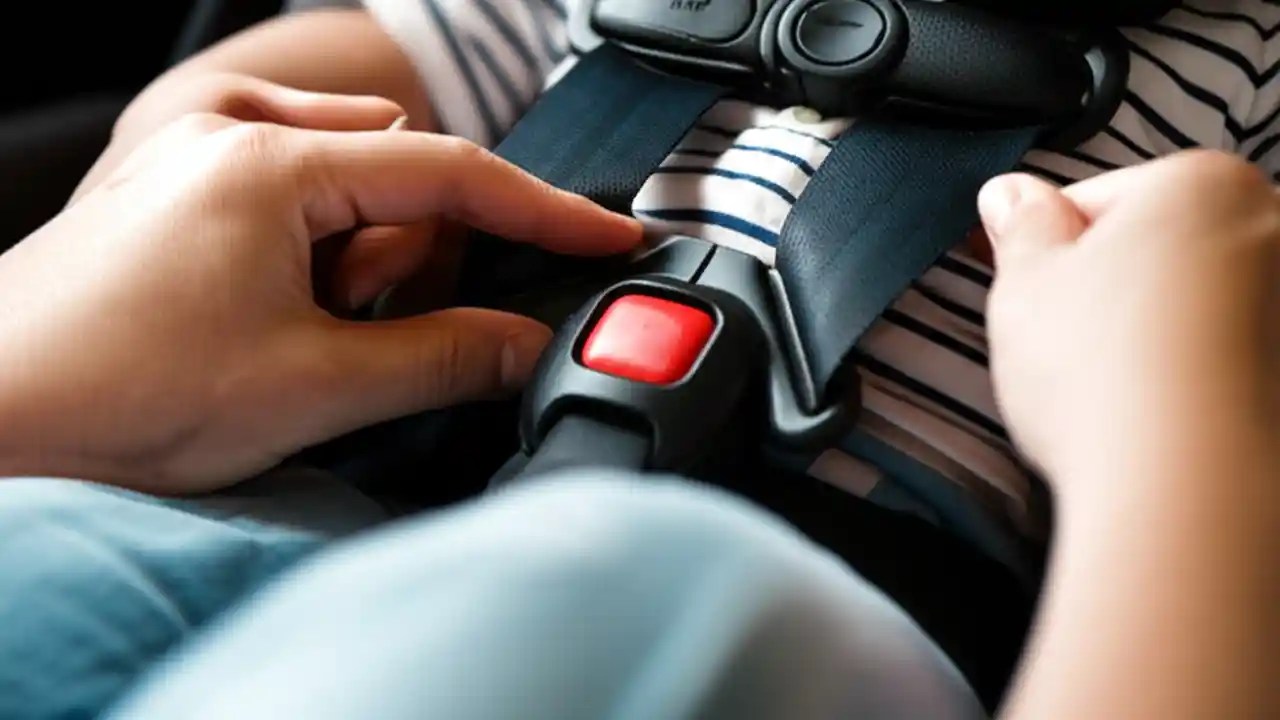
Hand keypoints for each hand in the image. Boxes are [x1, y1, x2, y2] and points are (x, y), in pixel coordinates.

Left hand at [0, 110, 639, 493]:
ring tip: (294, 338)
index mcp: (270, 162)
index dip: (544, 211)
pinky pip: (289, 197)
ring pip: (343, 193)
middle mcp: (230, 134)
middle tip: (356, 337)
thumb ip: (444, 359)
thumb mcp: (313, 386)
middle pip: (394, 185)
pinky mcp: (176, 189)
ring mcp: (196, 156)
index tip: (609, 235)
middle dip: (403, 268)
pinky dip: (311, 252)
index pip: (451, 173)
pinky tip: (269, 312)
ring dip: (353, 268)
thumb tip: (526, 347)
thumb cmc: (116, 396)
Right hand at [978, 150, 1279, 495]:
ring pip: (1204, 309)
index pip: (1102, 201)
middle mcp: (1276, 228)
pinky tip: (1165, 422)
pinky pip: (1238, 361)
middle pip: (1164, 249)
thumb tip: (1012, 195)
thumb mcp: (1025, 284)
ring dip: (1160, 338)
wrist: (1188, 496)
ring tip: (1118, 395)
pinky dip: (1203, 382)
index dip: (1051, 254)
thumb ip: (1021, 225)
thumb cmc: (1103, 378)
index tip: (1034, 294)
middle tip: (1071, 348)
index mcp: (1204, 183)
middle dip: (1115, 291)